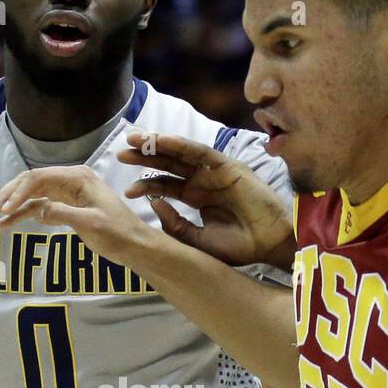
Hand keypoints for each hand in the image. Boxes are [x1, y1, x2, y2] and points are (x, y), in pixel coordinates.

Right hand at [0, 165, 145, 267]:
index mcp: (77, 178)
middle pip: (29, 183)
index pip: (38, 178)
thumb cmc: (118, 233)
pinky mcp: (65, 208)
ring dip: (10, 207)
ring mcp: (65, 194)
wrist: (134, 245)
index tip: (4, 210)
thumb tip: (39, 211)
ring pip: (30, 196)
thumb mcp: (92, 223)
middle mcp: (69, 181)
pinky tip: (5, 225)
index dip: (18, 192)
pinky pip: (38, 208)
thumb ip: (64, 214)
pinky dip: (22, 216)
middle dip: (7, 197)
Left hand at [118, 132, 293, 267]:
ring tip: (135, 141)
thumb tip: (153, 203)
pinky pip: (200, 152)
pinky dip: (182, 144)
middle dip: (144, 157)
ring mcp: (214, 171)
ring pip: (181, 153)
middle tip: (121, 153)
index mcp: (195, 196)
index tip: (127, 190)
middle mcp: (202, 180)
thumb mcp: (196, 239)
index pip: (165, 184)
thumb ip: (174, 224)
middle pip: (168, 164)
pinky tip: (163, 140)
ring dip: (158, 144)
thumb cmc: (237, 247)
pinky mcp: (228, 166)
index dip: (146, 185)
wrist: (267, 246)